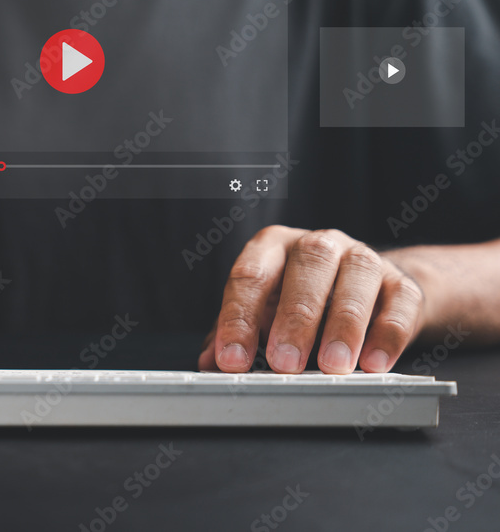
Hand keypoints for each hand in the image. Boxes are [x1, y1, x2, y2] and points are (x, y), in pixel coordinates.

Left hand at [198, 226, 427, 373]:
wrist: (369, 292)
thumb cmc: (303, 299)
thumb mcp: (263, 311)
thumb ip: (236, 332)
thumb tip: (209, 362)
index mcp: (273, 247)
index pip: (250, 276)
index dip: (238, 319)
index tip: (233, 359)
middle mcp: (318, 245)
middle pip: (306, 268)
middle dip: (295, 318)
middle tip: (285, 362)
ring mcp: (363, 258)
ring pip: (356, 279)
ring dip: (343, 325)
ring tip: (332, 365)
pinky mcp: (401, 282)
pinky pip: (399, 302)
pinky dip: (387, 334)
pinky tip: (373, 362)